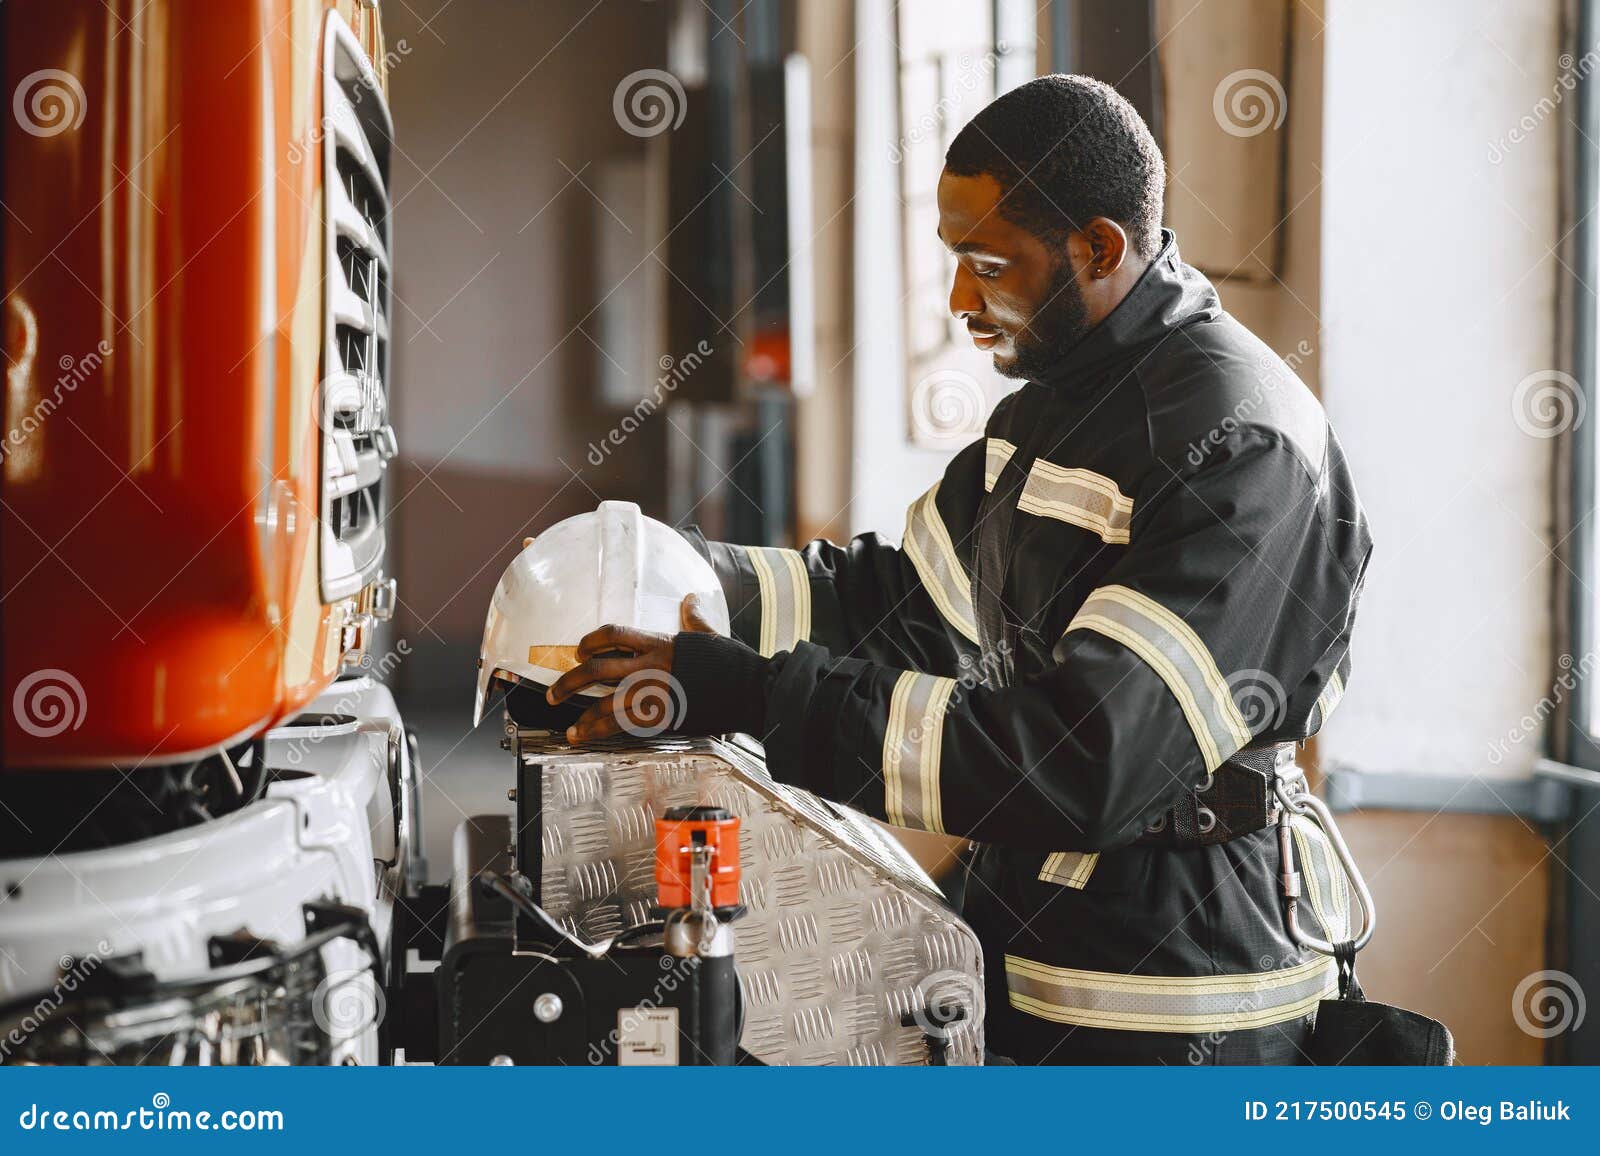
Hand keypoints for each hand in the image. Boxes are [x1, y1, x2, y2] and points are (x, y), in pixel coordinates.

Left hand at [545, 594, 718, 742]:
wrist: (747, 689)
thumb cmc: (732, 663)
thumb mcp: (711, 635)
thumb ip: (695, 618)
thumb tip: (692, 599)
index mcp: (659, 642)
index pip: (614, 633)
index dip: (591, 640)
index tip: (578, 650)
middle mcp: (649, 665)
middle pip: (597, 668)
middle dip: (571, 680)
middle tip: (554, 693)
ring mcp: (652, 691)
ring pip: (603, 701)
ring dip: (580, 715)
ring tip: (567, 726)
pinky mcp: (659, 716)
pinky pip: (619, 724)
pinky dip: (597, 732)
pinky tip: (583, 737)